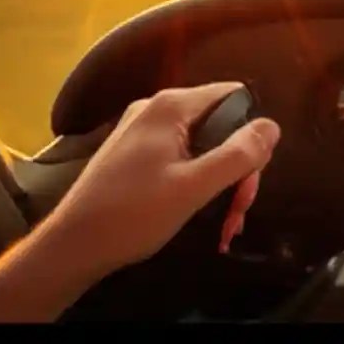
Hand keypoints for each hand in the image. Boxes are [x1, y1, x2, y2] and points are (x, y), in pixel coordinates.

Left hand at [37, 82, 280, 282]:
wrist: (71, 246)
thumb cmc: (132, 214)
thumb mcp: (195, 187)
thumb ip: (239, 155)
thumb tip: (272, 126)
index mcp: (171, 107)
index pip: (235, 97)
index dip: (251, 136)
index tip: (249, 178)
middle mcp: (156, 109)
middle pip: (221, 126)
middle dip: (237, 170)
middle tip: (236, 214)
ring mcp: (142, 130)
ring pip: (203, 146)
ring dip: (219, 183)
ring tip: (222, 225)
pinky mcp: (133, 152)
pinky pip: (181, 157)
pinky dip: (196, 183)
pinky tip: (198, 213)